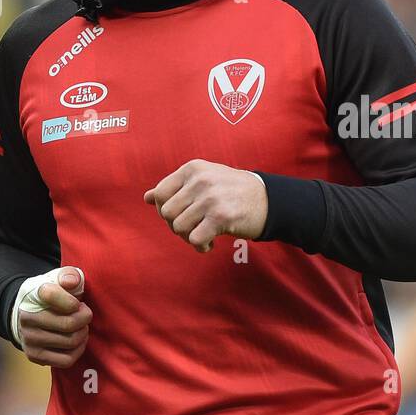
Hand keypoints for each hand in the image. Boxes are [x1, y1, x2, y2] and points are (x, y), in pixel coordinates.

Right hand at [15, 267, 91, 367]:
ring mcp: (28, 338)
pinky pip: (66, 360)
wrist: (31, 312)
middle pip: (70, 324)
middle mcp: (27, 317)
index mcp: (35, 294)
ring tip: (79, 327)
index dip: (74, 302)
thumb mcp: (61, 278)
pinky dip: (78, 351)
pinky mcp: (34, 355)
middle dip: (84, 319)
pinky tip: (76, 341)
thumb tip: (71, 283)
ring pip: (70, 342)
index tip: (77, 303)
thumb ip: (70, 275)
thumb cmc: (55, 294)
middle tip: (84, 315)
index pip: (54, 296)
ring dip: (82, 334)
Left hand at [143, 159, 267, 251]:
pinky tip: (210, 243)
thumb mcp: (204, 179)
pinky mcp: (221, 217)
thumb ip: (176, 187)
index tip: (180, 215)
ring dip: (188, 237)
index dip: (164, 210)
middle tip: (192, 227)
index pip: (159, 193)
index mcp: (193, 168)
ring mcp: (210, 198)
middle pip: (166, 213)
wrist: (269, 200)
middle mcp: (200, 180)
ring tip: (203, 235)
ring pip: (178, 228)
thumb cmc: (232, 191)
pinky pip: (194, 239)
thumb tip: (147, 197)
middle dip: (176, 226)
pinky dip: (200, 246)